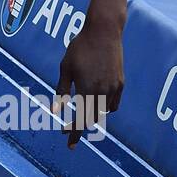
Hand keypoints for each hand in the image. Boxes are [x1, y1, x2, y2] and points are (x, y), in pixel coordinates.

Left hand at [52, 22, 123, 148]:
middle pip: (92, 119)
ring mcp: (114, 88)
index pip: (80, 119)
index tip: (69, 144)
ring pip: (104, 112)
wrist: (103, 32)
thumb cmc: (79, 48)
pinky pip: (114, 104)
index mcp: (87, 90)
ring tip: (81, 113)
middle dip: (80, 125)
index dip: (74, 133)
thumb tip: (55, 112)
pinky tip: (96, 105)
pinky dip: (105, 108)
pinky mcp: (121, 83)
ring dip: (92, 116)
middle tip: (67, 127)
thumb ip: (61, 91)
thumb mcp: (65, 68)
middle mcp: (102, 92)